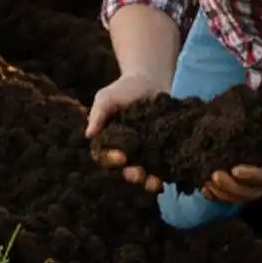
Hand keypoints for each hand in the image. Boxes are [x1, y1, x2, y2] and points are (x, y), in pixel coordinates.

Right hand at [86, 72, 167, 193]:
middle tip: (138, 174)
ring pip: (146, 173)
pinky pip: (164, 166)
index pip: (105, 158)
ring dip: (149, 181)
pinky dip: (167, 172)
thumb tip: (89, 134)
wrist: (151, 80)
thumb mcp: (107, 98)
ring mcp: (145, 154)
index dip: (111, 160)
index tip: (120, 157)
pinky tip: (172, 173)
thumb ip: (98, 114)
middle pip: (126, 171)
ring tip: (156, 182)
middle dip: (132, 175)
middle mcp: (126, 153)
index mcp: (109, 143)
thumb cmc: (124, 89)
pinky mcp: (163, 152)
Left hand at [202, 100, 261, 203]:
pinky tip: (204, 188)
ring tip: (205, 182)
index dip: (254, 176)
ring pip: (240, 195)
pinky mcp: (245, 179)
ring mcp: (257, 181)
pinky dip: (218, 194)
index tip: (235, 169)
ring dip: (222, 193)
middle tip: (214, 176)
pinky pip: (232, 192)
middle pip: (252, 192)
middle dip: (232, 187)